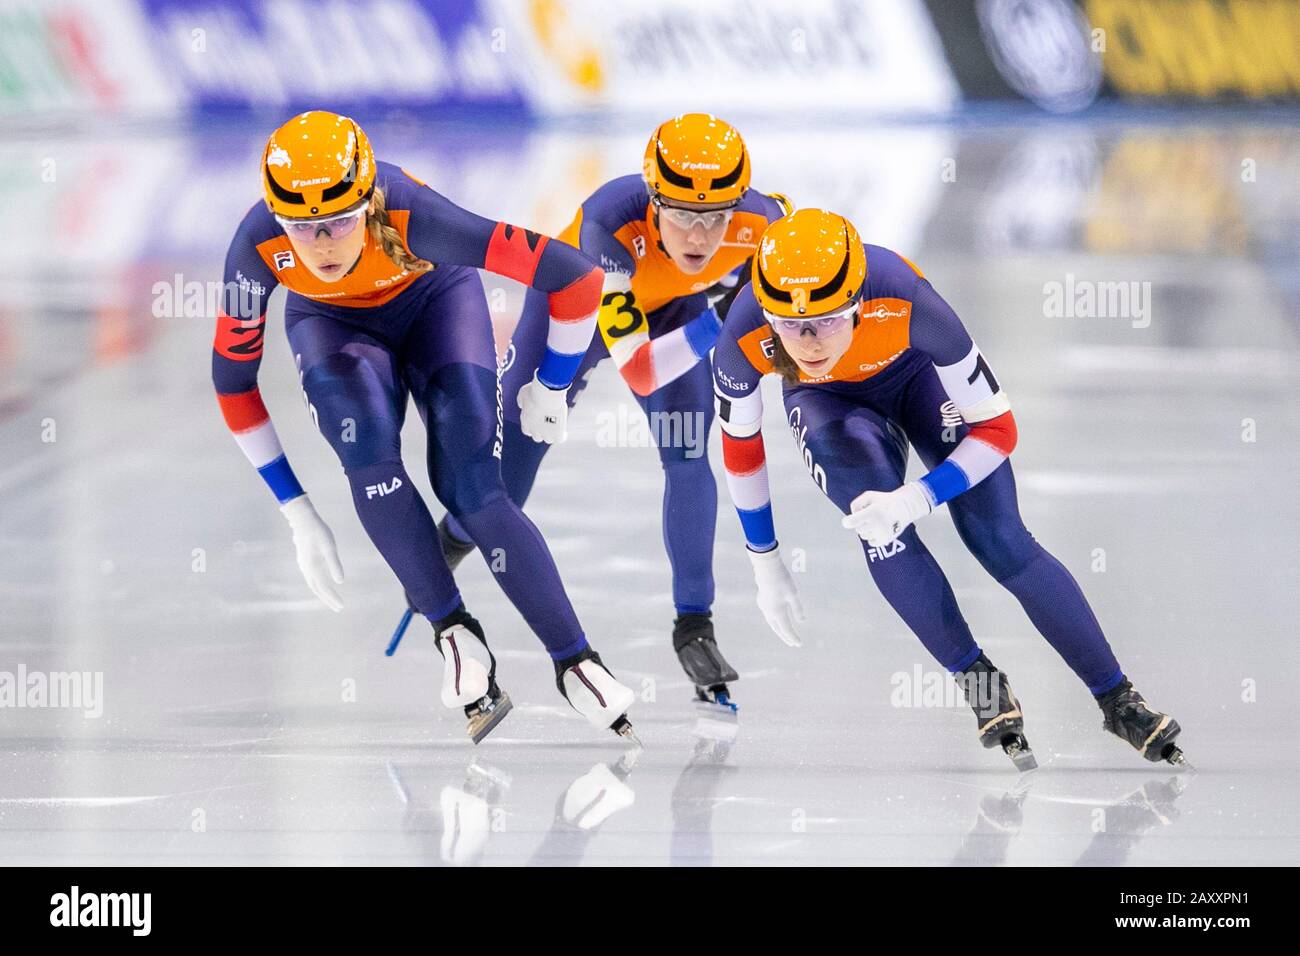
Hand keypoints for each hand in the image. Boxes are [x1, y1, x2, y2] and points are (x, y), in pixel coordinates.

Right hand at [280, 495, 344, 611]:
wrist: (302, 519)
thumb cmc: (318, 531)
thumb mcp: (329, 547)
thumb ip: (334, 564)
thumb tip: (341, 582)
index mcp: (313, 567)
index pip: (324, 588)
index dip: (332, 598)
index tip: (341, 606)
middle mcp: (306, 568)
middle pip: (317, 589)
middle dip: (328, 599)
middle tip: (338, 608)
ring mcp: (303, 564)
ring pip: (313, 583)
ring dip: (323, 592)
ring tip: (332, 599)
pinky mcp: (304, 560)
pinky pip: (311, 577)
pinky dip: (318, 584)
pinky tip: (323, 584)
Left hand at [517, 372, 567, 443]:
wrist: (547, 395)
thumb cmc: (535, 390)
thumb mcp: (523, 393)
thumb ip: (521, 400)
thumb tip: (522, 404)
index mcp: (525, 421)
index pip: (527, 431)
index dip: (532, 427)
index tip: (536, 422)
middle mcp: (534, 430)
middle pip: (537, 437)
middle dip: (541, 432)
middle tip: (547, 424)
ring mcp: (546, 432)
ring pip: (548, 439)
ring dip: (552, 434)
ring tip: (557, 428)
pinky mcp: (557, 432)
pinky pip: (560, 439)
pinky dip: (562, 436)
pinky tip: (564, 431)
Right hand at [748, 546, 803, 646]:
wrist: (766, 568)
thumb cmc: (783, 581)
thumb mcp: (793, 595)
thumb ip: (797, 609)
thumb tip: (801, 621)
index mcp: (778, 612)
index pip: (787, 629)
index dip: (793, 637)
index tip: (799, 644)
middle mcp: (769, 612)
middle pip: (777, 629)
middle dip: (785, 636)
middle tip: (792, 643)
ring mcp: (763, 606)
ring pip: (771, 622)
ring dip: (778, 628)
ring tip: (784, 633)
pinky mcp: (761, 600)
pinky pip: (768, 614)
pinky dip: (774, 619)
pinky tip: (777, 617)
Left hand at [841, 482, 932, 547]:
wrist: (904, 508)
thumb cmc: (884, 501)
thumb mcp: (868, 495)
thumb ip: (856, 504)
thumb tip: (851, 517)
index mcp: (872, 512)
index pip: (852, 522)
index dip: (847, 521)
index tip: (847, 521)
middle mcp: (877, 524)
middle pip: (857, 529)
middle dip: (860, 523)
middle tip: (869, 517)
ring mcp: (882, 534)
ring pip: (863, 536)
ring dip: (866, 530)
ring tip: (876, 521)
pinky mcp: (886, 540)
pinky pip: (870, 542)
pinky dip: (872, 537)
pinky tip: (878, 529)